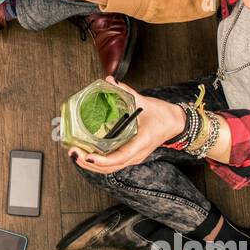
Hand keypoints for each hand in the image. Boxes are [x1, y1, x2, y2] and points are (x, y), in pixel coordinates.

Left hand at [69, 77, 185, 173]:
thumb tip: (110, 81)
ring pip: (109, 169)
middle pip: (110, 167)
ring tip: (74, 154)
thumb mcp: (145, 102)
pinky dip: (97, 162)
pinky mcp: (129, 155)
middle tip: (73, 152)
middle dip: (89, 163)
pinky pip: (111, 164)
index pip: (119, 157)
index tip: (87, 156)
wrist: (175, 123)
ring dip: (90, 164)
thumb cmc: (162, 115)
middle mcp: (136, 155)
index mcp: (141, 143)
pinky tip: (85, 154)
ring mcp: (133, 157)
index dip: (102, 160)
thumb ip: (126, 91)